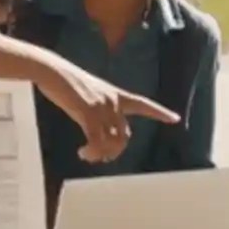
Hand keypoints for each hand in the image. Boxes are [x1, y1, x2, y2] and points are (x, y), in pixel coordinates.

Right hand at [32, 56, 179, 162]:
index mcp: (116, 94)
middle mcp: (113, 101)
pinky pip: (97, 141)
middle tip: (100, 158)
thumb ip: (99, 109)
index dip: (159, 112)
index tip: (175, 119)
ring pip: (112, 142)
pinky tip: (83, 152)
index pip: (143, 104)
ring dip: (101, 154)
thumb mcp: (90, 94)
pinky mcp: (88, 113)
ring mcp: (102, 107)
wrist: (53, 71)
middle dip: (114, 151)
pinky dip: (92, 151)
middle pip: (124, 136)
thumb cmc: (67, 82)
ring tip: (88, 155)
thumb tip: (99, 132)